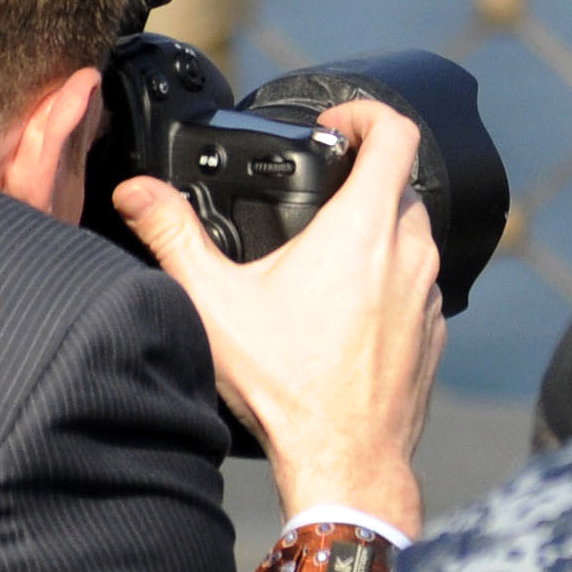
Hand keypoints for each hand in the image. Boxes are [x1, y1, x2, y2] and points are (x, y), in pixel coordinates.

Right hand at [118, 97, 444, 526]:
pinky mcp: (435, 328)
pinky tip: (344, 305)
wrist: (345, 459)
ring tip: (322, 250)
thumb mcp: (213, 302)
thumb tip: (136, 193)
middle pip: (400, 182)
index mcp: (363, 228)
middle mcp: (409, 252)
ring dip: (375, 228)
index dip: (365, 112)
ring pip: (412, 232)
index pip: (395, 132)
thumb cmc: (287, 388)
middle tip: (315, 191)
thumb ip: (172, 236)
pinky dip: (388, 277)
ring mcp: (429, 291)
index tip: (333, 123)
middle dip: (360, 175)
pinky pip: (419, 281)